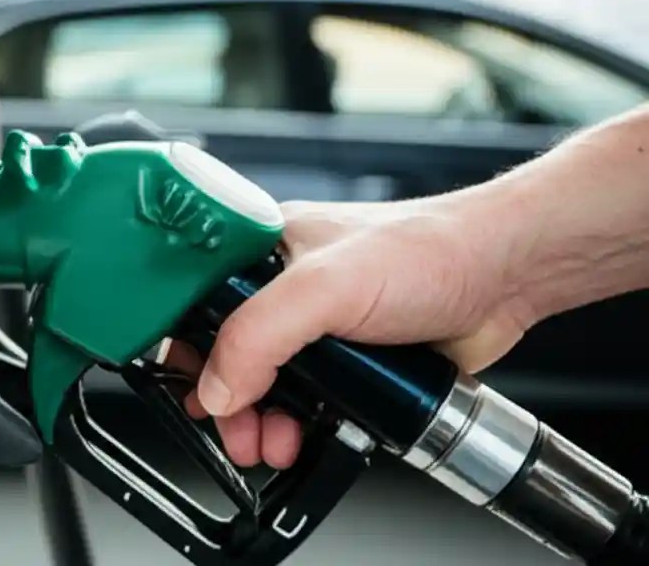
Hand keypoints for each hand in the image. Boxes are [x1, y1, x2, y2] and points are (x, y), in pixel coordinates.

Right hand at [160, 195, 537, 468]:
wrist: (504, 278)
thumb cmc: (427, 251)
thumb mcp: (325, 287)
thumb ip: (259, 336)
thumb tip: (218, 387)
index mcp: (263, 247)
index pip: (197, 300)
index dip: (184, 345)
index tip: (188, 383)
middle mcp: (284, 284)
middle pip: (228, 351)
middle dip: (229, 400)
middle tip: (236, 429)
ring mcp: (318, 324)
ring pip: (267, 383)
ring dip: (263, 420)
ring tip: (273, 441)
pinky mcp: (350, 360)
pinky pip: (307, 400)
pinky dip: (300, 424)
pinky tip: (305, 435)